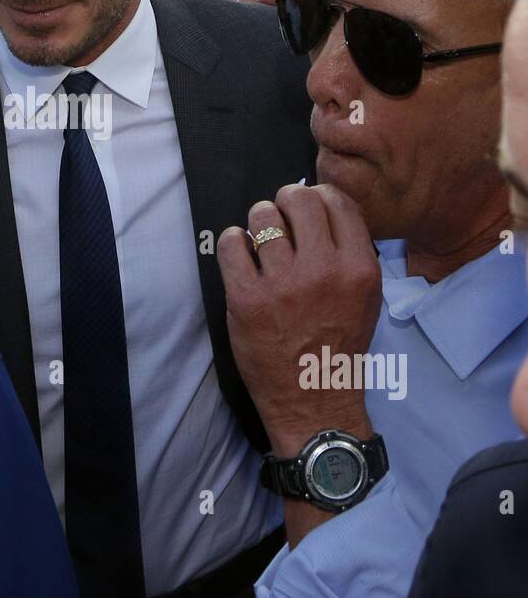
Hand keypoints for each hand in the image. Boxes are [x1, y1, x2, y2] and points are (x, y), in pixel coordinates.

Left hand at [217, 183, 381, 454]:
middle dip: (287, 200)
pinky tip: (242, 254)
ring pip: (262, 216)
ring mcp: (283, 285)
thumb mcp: (366, 297)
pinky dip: (233, 242)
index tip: (308, 205)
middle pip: (299, 199)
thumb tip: (320, 207)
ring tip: (260, 239)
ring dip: (259, 221)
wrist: (315, 402)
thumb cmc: (338, 346)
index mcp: (359, 269)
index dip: (319, 195)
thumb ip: (350, 252)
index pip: (338, 202)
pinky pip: (232, 243)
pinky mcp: (246, 299)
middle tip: (280, 215)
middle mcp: (323, 271)